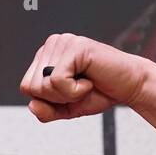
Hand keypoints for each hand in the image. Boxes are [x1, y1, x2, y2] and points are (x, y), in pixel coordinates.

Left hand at [19, 34, 152, 121]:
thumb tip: (32, 105)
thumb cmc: (99, 93)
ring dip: (67, 94)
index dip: (48, 99)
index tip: (70, 91)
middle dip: (57, 98)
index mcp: (46, 56)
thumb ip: (46, 111)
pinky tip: (90, 80)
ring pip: (44, 85)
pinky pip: (57, 80)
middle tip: (80, 88)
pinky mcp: (75, 47)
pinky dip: (74, 91)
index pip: (26, 87)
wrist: (129, 87)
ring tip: (85, 83)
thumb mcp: (66, 108)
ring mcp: (63, 42)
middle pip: (32, 87)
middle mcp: (52, 44)